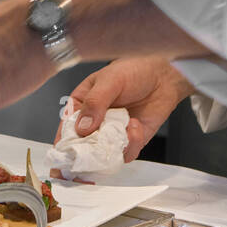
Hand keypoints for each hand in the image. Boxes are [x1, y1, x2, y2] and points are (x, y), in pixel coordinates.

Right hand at [52, 56, 194, 162]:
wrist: (163, 75)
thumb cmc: (134, 70)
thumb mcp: (110, 80)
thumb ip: (95, 102)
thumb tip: (82, 127)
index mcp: (81, 105)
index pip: (66, 128)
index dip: (63, 144)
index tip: (63, 156)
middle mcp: (94, 122)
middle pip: (83, 148)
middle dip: (88, 154)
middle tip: (96, 149)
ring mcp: (112, 133)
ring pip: (104, 155)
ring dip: (113, 147)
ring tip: (125, 125)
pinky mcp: (130, 141)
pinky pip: (126, 154)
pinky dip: (131, 144)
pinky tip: (135, 125)